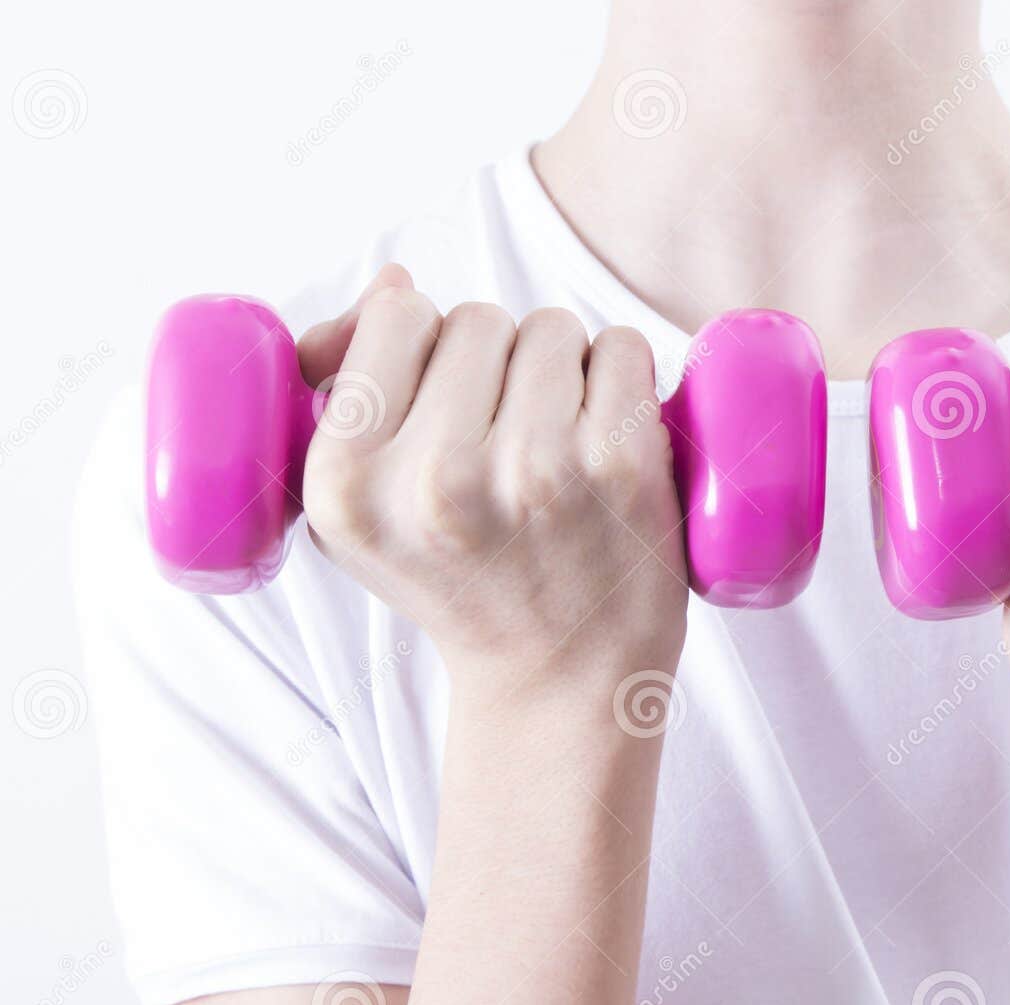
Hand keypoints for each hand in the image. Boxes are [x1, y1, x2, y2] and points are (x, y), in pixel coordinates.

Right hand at [297, 265, 687, 690]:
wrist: (562, 677)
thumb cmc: (462, 577)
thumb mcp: (362, 510)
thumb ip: (348, 389)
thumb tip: (393, 283)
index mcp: (347, 482)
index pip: (400, 315)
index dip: (430, 346)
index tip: (446, 408)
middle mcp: (436, 479)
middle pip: (480, 318)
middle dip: (499, 363)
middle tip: (508, 443)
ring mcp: (536, 471)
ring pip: (553, 328)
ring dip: (562, 369)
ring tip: (557, 447)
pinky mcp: (620, 466)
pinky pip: (623, 348)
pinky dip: (622, 377)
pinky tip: (605, 436)